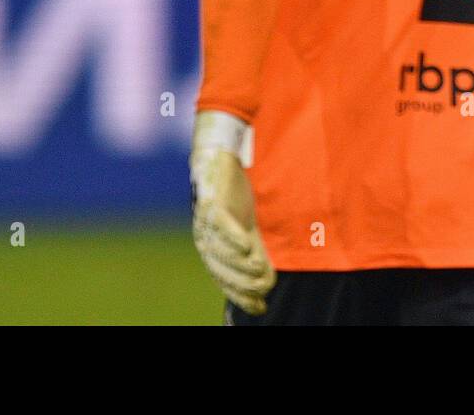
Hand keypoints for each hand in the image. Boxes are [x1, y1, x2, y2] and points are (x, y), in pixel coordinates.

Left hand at [190, 110, 275, 314]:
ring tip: (260, 269)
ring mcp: (206, 224)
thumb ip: (256, 255)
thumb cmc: (236, 202)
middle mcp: (206, 241)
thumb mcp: (249, 233)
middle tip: (264, 289)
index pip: (225, 280)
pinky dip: (234, 237)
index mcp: (212, 251)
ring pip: (222, 251)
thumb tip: (267, 285)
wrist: (222, 165)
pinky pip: (221, 225)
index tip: (261, 307)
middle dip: (242, 283)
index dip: (241, 296)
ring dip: (241, 263)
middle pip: (222, 270)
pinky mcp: (212, 205)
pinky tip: (247, 246)